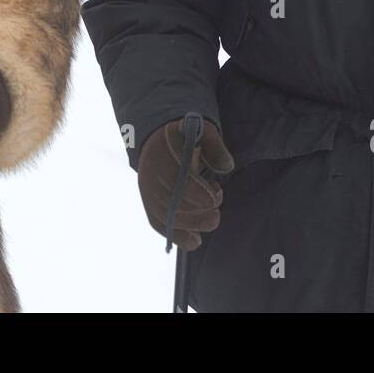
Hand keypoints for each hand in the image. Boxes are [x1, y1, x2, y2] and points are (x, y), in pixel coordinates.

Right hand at [137, 117, 233, 250]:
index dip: (194, 192)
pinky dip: (176, 235)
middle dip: (193, 213)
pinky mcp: (148, 202)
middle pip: (167, 200)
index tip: (213, 200)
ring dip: (188, 226)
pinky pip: (157, 222)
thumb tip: (226, 167)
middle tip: (215, 217)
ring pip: (162, 214)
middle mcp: (149, 172)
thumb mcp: (201, 130)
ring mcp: (147, 189)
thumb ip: (214, 147)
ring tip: (210, 224)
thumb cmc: (185, 135)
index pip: (173, 177)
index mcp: (161, 151)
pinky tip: (194, 242)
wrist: (159, 138)